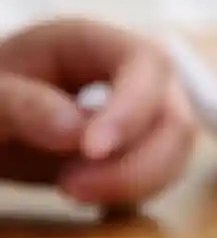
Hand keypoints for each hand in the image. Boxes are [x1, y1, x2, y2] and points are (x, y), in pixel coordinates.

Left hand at [0, 18, 195, 205]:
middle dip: (136, 163)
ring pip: (175, 154)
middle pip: (175, 118)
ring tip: (70, 190)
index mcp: (94, 42)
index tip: (92, 151)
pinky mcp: (142, 149)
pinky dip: (131, 194)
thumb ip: (20, 104)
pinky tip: (89, 196)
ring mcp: (145, 114)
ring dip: (134, 183)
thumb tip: (74, 132)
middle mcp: (134, 76)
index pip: (147, 65)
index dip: (132, 109)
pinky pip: (160, 177)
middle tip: (71, 189)